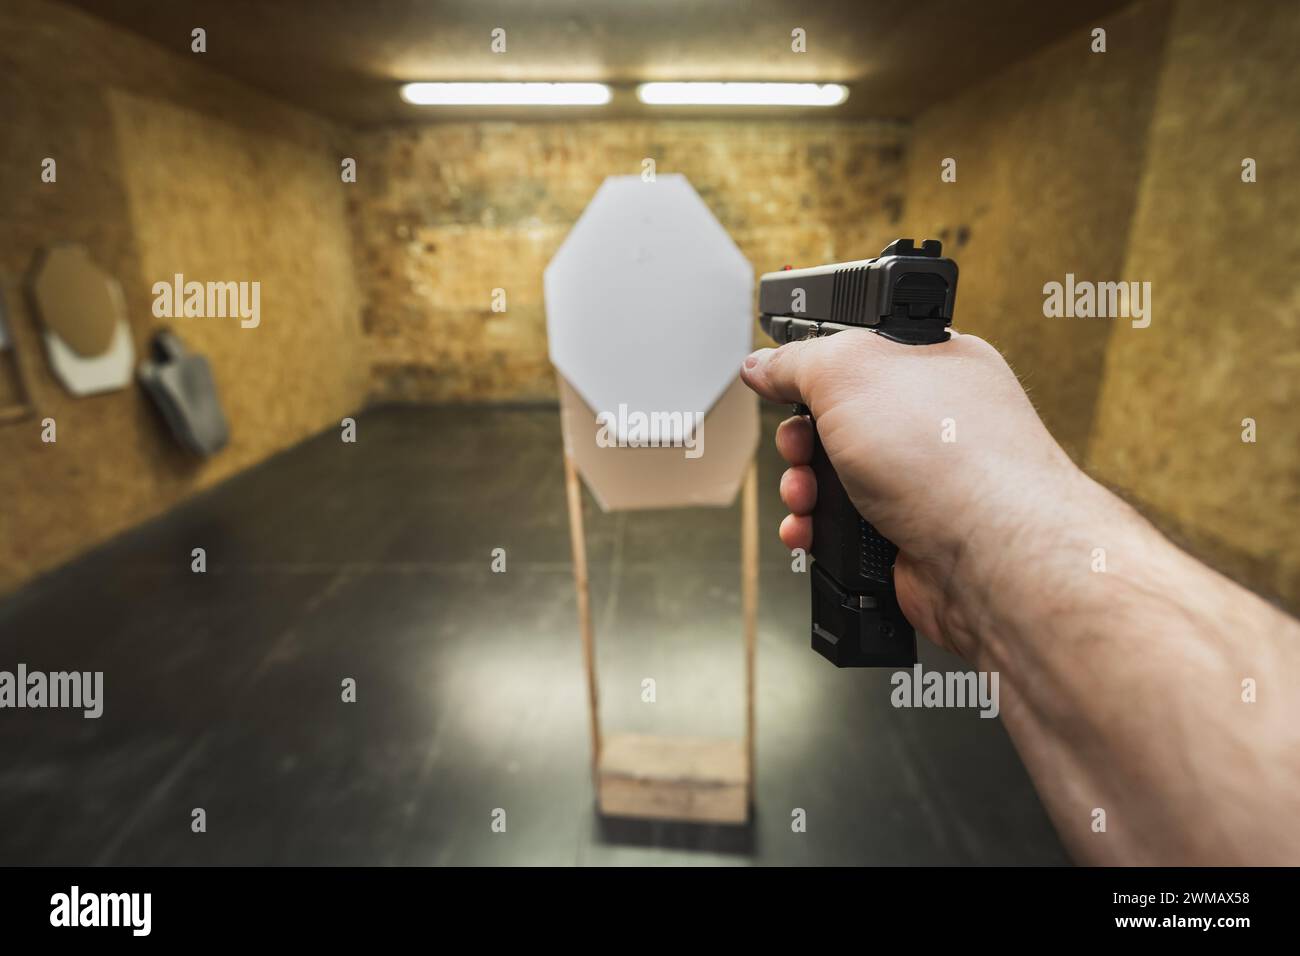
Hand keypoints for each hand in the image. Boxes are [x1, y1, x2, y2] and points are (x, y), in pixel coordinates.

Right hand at [740, 329, 1097, 654]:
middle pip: (837, 419)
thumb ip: (797, 360)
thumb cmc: (949, 457)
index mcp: (935, 363)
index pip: (861, 352)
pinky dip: (817, 530)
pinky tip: (810, 531)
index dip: (816, 367)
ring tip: (805, 497)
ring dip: (802, 488)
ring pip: (835, 477)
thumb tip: (762, 363)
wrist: (989, 559)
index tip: (785, 381)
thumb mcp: (849, 373)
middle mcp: (933, 420)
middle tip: (800, 447)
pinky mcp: (908, 534)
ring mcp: (922, 481)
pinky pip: (844, 525)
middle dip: (800, 439)